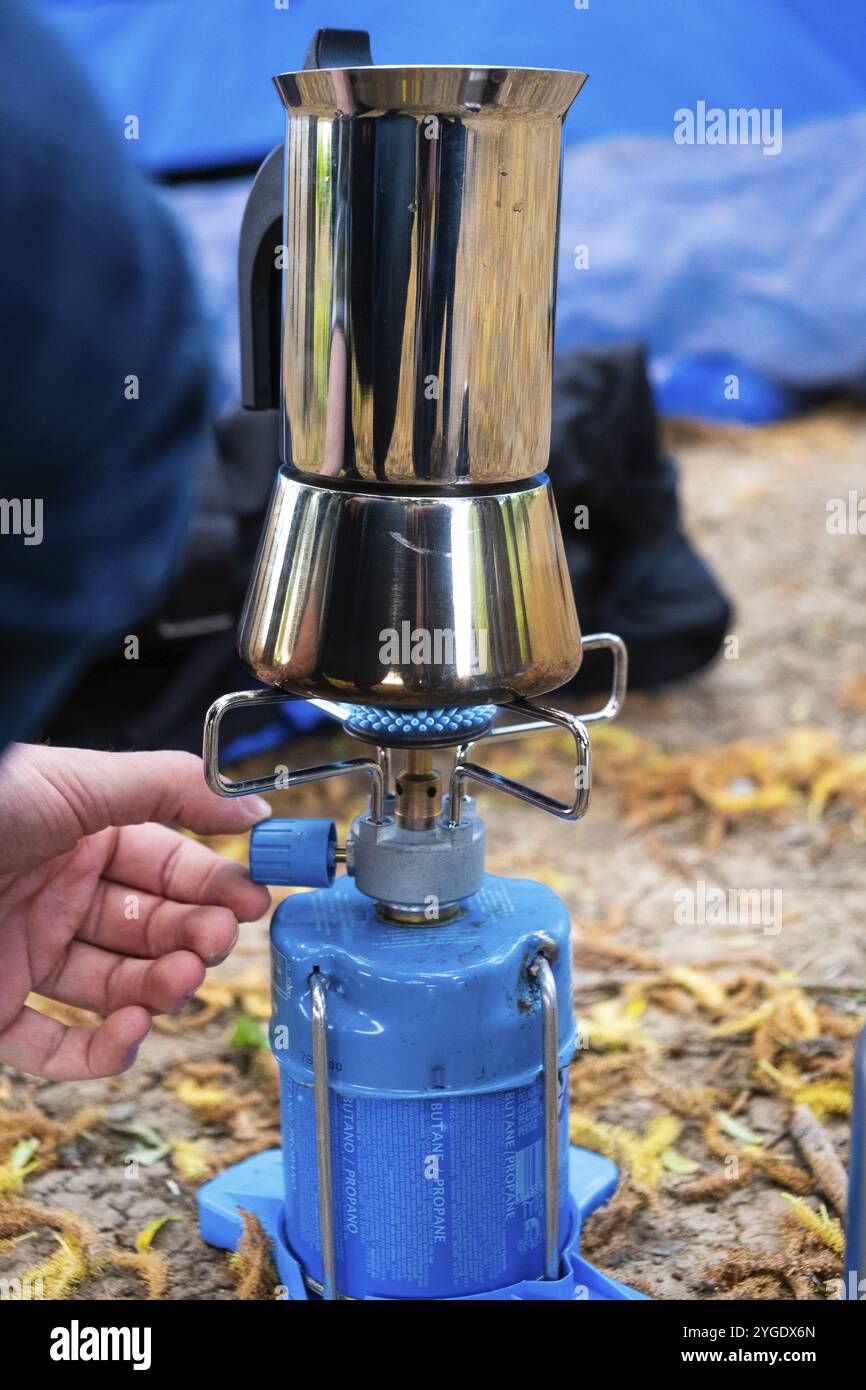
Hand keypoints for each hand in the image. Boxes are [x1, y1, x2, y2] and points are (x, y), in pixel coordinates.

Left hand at [0, 743, 271, 1079]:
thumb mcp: (82, 780)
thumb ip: (171, 790)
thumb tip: (246, 809)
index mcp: (82, 833)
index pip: (168, 864)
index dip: (214, 884)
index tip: (256, 900)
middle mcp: (58, 893)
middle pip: (149, 927)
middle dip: (192, 936)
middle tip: (219, 941)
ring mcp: (27, 953)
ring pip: (114, 986)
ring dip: (158, 989)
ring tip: (177, 980)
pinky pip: (55, 1044)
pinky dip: (98, 1050)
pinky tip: (129, 1032)